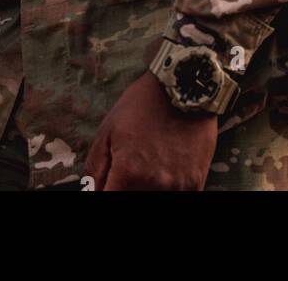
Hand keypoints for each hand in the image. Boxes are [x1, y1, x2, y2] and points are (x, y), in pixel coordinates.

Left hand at [84, 71, 217, 190]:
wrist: (186, 86)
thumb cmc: (144, 104)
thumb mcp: (108, 130)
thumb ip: (95, 169)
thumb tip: (92, 192)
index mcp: (128, 173)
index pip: (108, 200)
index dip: (107, 190)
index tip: (110, 181)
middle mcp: (154, 185)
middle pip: (132, 200)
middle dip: (125, 187)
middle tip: (130, 168)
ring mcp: (177, 187)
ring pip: (153, 200)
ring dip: (146, 188)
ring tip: (148, 165)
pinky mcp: (196, 183)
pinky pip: (177, 199)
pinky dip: (167, 189)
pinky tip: (165, 171)